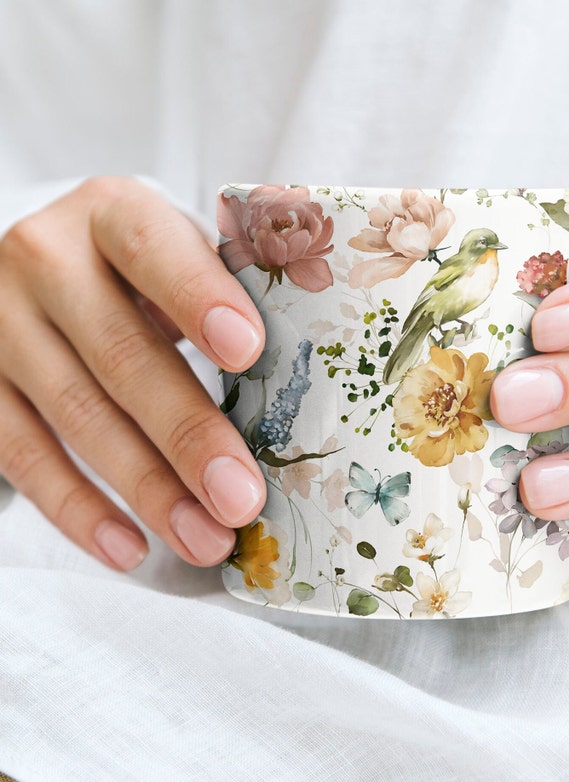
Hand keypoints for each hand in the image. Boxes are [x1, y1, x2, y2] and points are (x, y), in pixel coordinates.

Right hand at [0, 177, 266, 569]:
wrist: (36, 263)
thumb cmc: (137, 267)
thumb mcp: (174, 251)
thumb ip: (223, 291)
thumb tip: (305, 380)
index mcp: (112, 215)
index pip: (152, 248)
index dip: (199, 298)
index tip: (249, 354)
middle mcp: (47, 261)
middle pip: (121, 354)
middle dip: (186, 434)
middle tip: (241, 498)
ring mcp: (2, 324)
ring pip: (77, 415)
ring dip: (147, 489)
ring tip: (205, 539)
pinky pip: (23, 455)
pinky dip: (79, 509)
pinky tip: (130, 546)